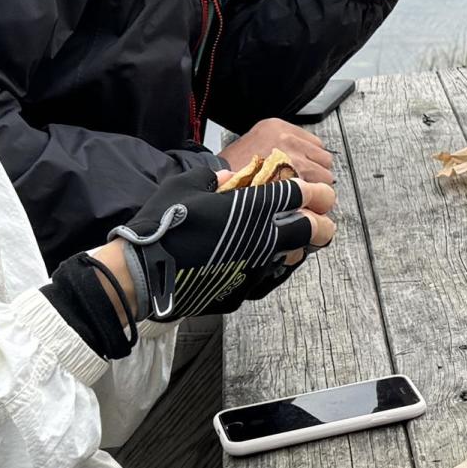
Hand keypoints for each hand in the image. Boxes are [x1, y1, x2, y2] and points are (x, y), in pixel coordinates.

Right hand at [106, 166, 337, 322]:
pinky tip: (254, 261)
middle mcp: (261, 237)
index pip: (301, 195)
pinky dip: (266, 266)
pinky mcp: (243, 290)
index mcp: (251, 207)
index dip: (318, 193)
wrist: (143, 274)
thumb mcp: (186, 185)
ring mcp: (255, 266)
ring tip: (290, 242)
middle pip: (314, 230)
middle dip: (323, 224)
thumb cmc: (161, 225)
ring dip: (297, 247)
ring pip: (294, 256)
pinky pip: (265, 275)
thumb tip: (227, 177)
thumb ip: (213, 177)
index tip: (322, 193)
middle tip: (322, 221)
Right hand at [223, 119, 334, 205]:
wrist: (216, 186)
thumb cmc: (230, 171)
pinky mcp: (295, 182)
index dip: (309, 160)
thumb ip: (280, 148)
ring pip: (325, 176)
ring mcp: (293, 159)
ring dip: (315, 189)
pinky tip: (297, 203)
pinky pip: (319, 192)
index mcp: (276, 127)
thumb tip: (303, 160)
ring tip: (296, 196)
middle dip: (315, 174)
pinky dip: (313, 201)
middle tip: (300, 185)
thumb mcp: (253, 144)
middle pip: (323, 159)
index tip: (302, 169)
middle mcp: (287, 140)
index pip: (314, 142)